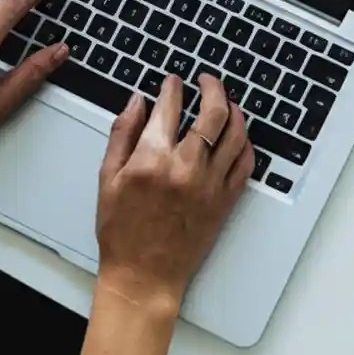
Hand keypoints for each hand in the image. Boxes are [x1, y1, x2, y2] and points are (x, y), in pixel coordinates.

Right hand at [95, 74, 253, 309]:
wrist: (144, 274)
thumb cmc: (120, 230)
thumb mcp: (107, 179)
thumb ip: (122, 134)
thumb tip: (137, 99)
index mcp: (152, 160)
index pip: (169, 107)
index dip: (172, 87)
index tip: (173, 81)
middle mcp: (186, 168)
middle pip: (213, 112)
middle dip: (212, 87)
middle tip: (206, 80)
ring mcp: (211, 184)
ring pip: (236, 133)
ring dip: (234, 110)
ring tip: (227, 102)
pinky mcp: (226, 200)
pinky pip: (245, 163)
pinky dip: (245, 143)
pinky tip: (237, 135)